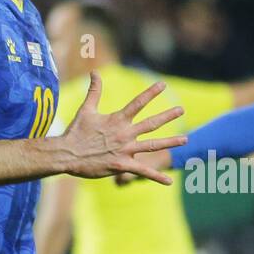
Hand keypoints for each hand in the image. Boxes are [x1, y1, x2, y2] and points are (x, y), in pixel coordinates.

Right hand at [58, 73, 184, 184]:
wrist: (67, 154)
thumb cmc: (76, 132)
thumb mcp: (86, 109)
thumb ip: (94, 91)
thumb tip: (94, 72)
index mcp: (117, 120)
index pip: (138, 103)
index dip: (151, 93)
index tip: (163, 84)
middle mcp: (124, 133)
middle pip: (151, 123)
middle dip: (167, 116)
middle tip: (182, 110)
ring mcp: (125, 150)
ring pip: (152, 145)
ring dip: (170, 142)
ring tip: (186, 139)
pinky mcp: (122, 165)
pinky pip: (143, 171)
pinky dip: (156, 177)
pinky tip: (169, 182)